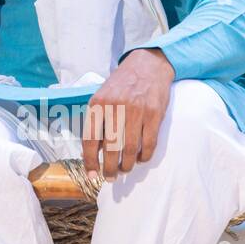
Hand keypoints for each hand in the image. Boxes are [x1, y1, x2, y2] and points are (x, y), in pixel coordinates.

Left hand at [81, 48, 174, 182]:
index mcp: (98, 104)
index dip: (90, 160)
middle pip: (111, 148)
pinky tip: (139, 159)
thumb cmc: (121, 84)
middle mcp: (116, 108)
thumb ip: (96, 121)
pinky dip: (144, 156)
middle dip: (110, 169)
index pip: (90, 139)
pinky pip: (149, 144)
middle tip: (110, 177)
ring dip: (127, 165)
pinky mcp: (154, 115)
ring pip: (130, 149)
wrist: (147, 66)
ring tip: (124, 169)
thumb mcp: (102, 97)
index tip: (92, 174)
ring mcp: (137, 111)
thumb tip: (91, 152)